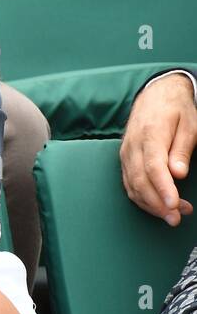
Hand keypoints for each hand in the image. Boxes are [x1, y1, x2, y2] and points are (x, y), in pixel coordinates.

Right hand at [121, 73, 196, 225]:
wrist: (156, 95)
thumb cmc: (175, 110)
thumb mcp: (189, 125)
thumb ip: (182, 149)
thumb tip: (178, 173)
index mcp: (150, 134)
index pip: (153, 167)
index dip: (163, 188)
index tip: (174, 204)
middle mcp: (133, 146)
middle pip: (140, 180)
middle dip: (157, 204)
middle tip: (176, 218)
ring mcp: (126, 153)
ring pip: (132, 185)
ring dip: (150, 204)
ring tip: (172, 215)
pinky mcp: (125, 159)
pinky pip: (129, 183)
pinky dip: (142, 198)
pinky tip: (157, 206)